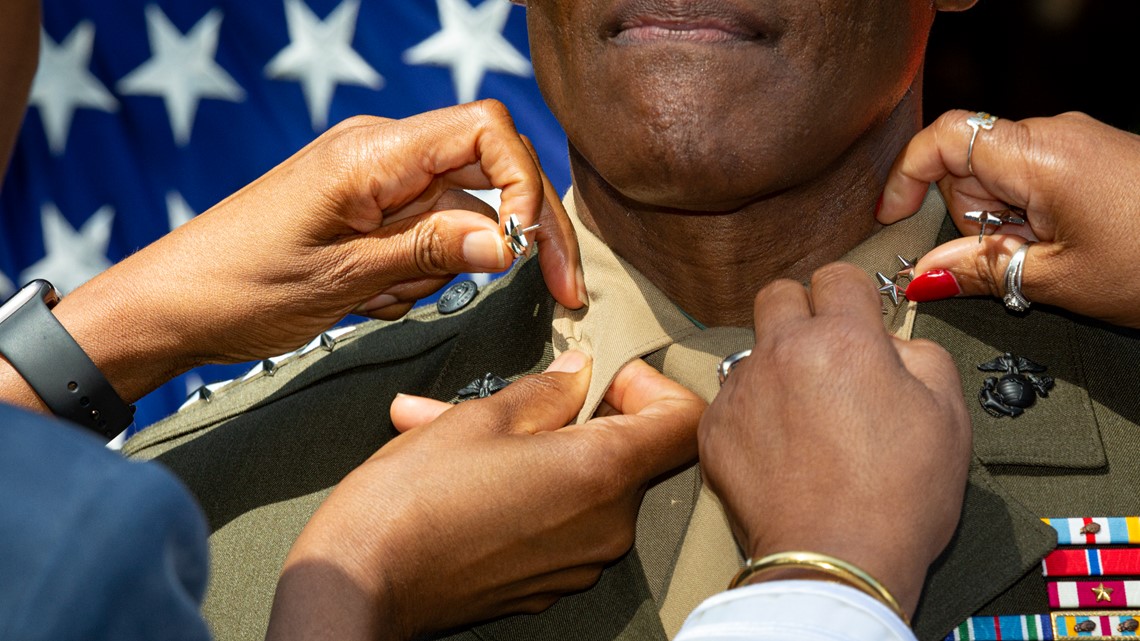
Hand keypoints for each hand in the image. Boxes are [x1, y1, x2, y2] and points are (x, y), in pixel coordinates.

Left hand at [3, 100, 583, 407]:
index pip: (486, 131)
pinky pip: (427, 234)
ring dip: (448, 266)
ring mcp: (374, 181)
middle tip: (559, 294)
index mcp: (372, 153)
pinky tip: (369, 301)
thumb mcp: (345, 278)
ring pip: (461, 213)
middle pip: (488, 171)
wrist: (172, 306)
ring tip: (381, 301)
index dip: (525, 184)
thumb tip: (514, 241)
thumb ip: (433, 250)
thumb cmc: (240, 287)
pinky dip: (419, 274)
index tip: (530, 249)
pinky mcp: (367, 210)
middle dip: (522, 233)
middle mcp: (380, 154)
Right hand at [266, 351, 704, 640]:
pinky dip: (527, 490)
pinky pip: (559, 522)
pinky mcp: (548, 584)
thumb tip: (582, 373)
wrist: (360, 584)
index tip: (602, 375)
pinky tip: (466, 474)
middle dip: (577, 414)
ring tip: (464, 428)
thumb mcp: (480, 417)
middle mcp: (606, 527)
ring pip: (582, 485)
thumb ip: (548, 390)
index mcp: (600, 474)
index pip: (682, 421)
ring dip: (539, 449)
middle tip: (517, 395)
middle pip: (628, 453)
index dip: (650, 386)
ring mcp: (579, 563)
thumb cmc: (413, 497)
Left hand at [698, 263, 970, 615]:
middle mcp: (783, 352)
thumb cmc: (898, 498)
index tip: (857, 317)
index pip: (837, 275)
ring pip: (753, 349)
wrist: (838, 559)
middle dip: (802, 312)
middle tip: (824, 350)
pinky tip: (780, 446)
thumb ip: (919, 354)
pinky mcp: (714, 428)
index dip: (853, 295)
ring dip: (776, 366)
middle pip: (778, 294)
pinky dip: (752, 412)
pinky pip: (731, 398)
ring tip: (805, 414)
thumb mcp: (948, 414)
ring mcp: (742, 389)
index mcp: (844, 339)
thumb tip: (891, 340)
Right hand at [879, 109, 1139, 327]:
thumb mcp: (1056, 281)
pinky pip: (1035, 179)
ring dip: (1002, 224)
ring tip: (1045, 264)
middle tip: (1004, 264)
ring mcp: (1078, 143)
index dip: (905, 176)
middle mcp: (1057, 135)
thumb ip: (978, 272)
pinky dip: (1029, 217)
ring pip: (1002, 177)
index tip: (890, 218)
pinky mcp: (1094, 158)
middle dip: (969, 218)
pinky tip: (1059, 251)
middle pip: (970, 164)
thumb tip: (922, 276)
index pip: (944, 139)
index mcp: (1042, 155)